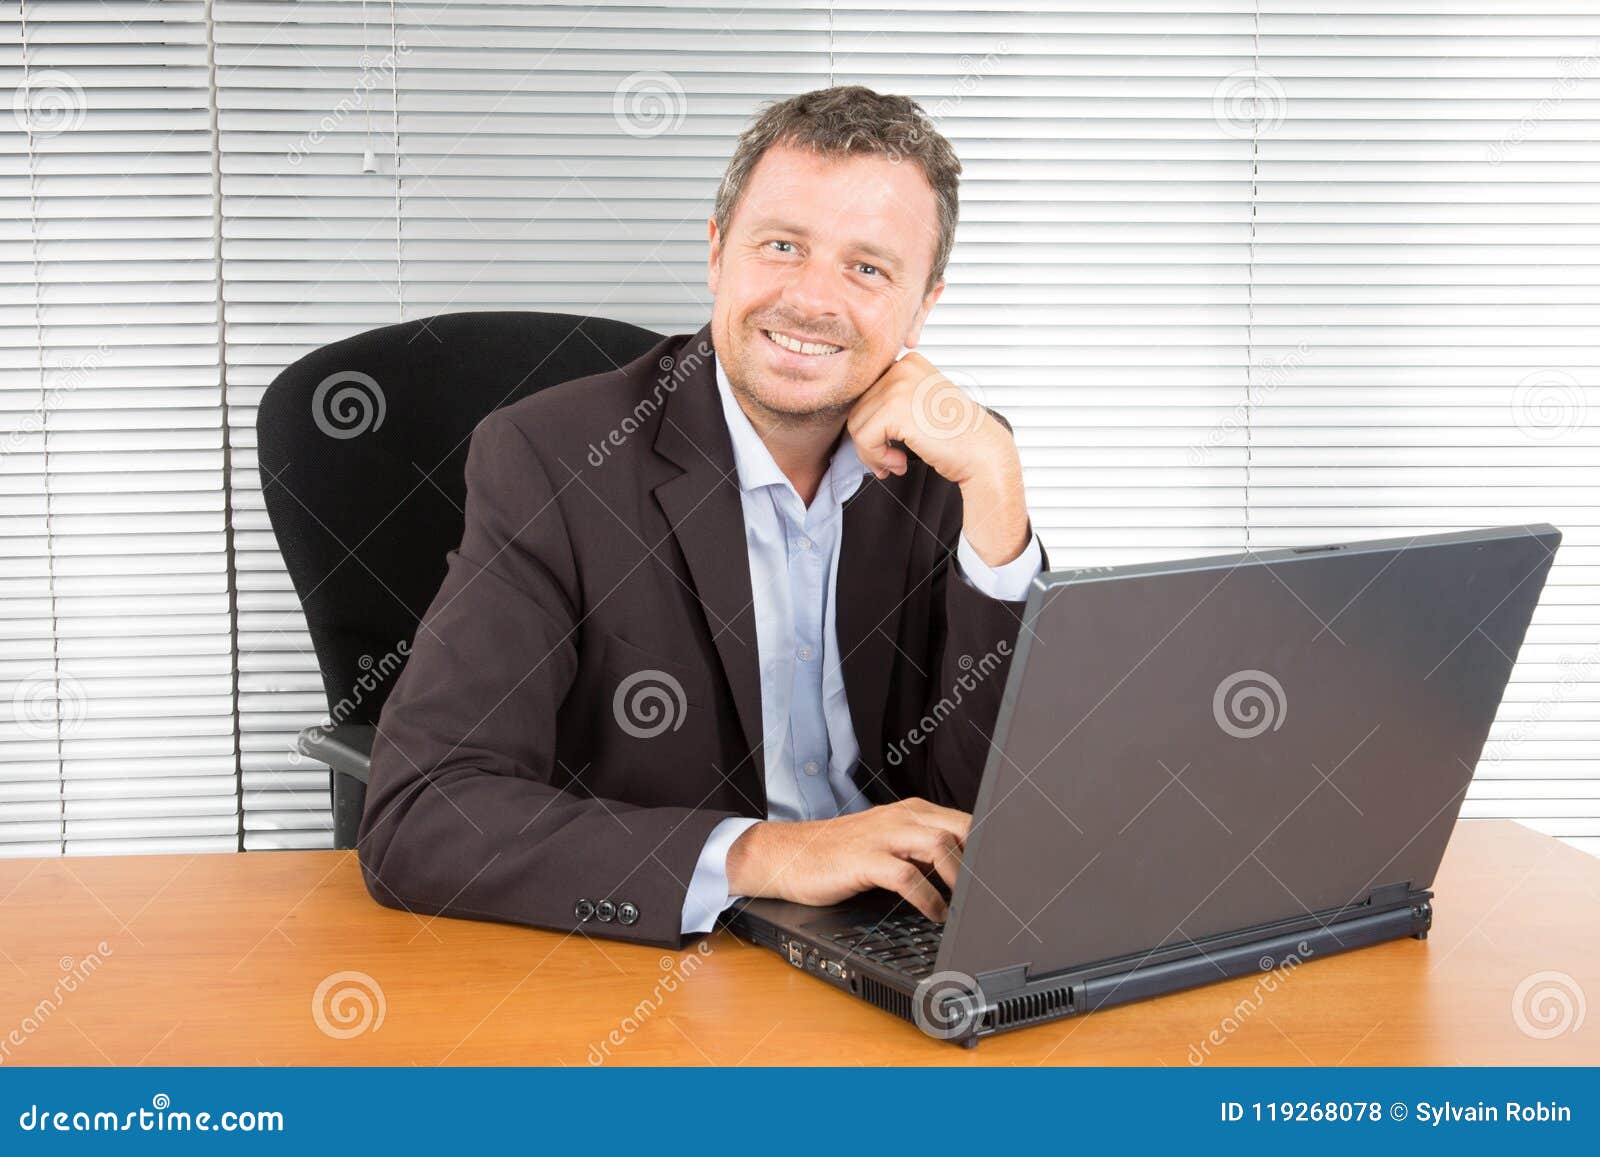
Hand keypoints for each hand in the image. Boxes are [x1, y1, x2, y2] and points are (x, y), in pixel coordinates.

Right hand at [724, 798, 969, 921]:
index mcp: (912, 812)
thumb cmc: (840, 854)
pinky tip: (935, 913)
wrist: (787, 854)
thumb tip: (966, 877)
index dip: (990, 848)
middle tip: (989, 896)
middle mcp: (901, 817)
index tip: (1004, 877)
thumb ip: (923, 853)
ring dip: (960, 878)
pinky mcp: (863, 859)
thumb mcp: (889, 846)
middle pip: (960, 829)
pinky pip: (906, 875)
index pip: (966, 821)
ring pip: (939, 845)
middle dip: (981, 863)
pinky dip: (928, 897)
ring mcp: (882, 835)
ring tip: (967, 906)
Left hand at [846, 351, 1029, 567]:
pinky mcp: (895, 408)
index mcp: (909, 362)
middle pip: (858, 408)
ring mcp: (898, 385)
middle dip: (870, 442)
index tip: (890, 446)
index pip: (867, 394)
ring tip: (895, 463)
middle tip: (890, 461)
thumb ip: (891, 402)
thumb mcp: (920, 406)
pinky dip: (876, 458)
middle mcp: (902, 367)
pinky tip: (899, 463)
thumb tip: (852, 416)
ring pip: (856, 425)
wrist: (983, 453)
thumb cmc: (956, 436)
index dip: (874, 425)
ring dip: (872, 453)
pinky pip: (863, 438)